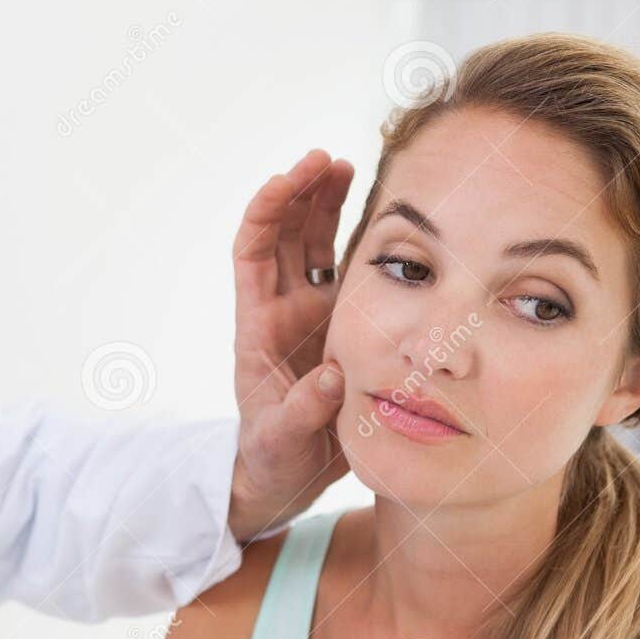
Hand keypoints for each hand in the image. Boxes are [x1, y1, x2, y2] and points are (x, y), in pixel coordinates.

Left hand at [227, 149, 354, 542]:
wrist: (286, 479)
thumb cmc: (272, 459)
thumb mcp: (282, 439)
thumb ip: (303, 410)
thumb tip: (331, 378)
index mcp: (257, 326)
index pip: (252, 251)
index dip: (266, 210)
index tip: (289, 178)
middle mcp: (283, 311)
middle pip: (286, 235)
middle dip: (303, 193)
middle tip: (328, 160)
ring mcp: (314, 316)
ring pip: (316, 246)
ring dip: (329, 206)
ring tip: (351, 167)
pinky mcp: (344, 327)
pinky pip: (350, 274)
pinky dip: (364, 242)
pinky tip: (387, 217)